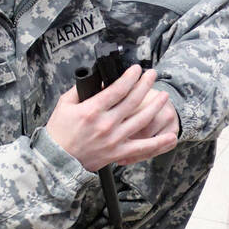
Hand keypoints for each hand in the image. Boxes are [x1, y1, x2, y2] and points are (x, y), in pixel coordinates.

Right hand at [46, 64, 179, 170]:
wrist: (57, 159)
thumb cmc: (59, 132)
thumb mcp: (64, 105)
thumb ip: (80, 91)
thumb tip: (95, 80)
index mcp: (92, 110)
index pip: (117, 89)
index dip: (130, 77)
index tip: (137, 69)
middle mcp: (106, 124)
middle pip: (132, 101)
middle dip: (145, 85)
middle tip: (153, 75)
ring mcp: (114, 139)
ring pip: (141, 120)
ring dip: (155, 107)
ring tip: (164, 96)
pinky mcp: (118, 153)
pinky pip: (142, 148)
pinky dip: (158, 143)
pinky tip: (171, 136)